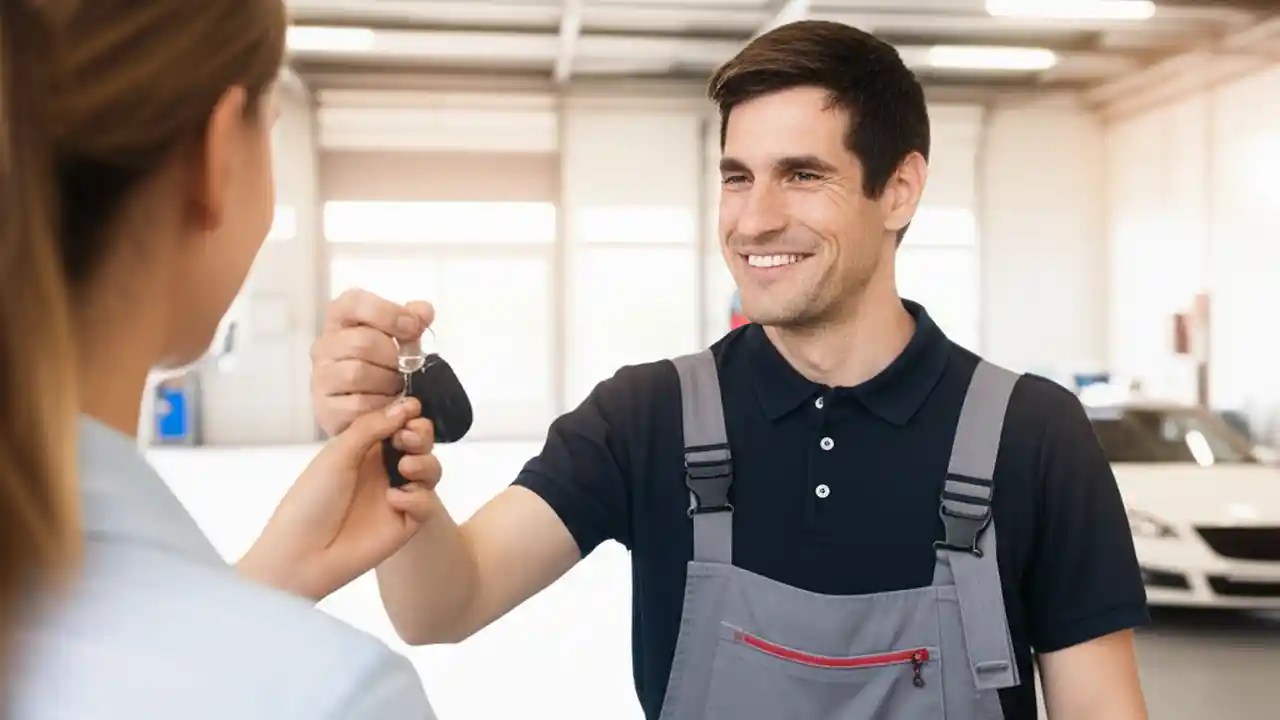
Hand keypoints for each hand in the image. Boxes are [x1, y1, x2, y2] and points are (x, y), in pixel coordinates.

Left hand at [238, 397, 442, 600]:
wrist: (301, 554)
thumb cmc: (309, 502)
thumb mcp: (337, 454)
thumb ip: (372, 427)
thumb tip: (407, 404)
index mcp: (364, 450)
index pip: (398, 424)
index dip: (409, 416)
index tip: (412, 410)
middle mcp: (383, 471)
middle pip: (420, 444)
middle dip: (422, 435)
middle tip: (408, 438)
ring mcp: (396, 497)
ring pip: (431, 471)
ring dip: (425, 463)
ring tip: (406, 467)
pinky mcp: (405, 524)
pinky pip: (427, 504)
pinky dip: (417, 498)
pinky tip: (393, 500)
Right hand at [311, 288, 434, 435]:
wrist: (364, 406)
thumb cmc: (381, 363)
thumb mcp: (399, 337)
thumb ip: (413, 320)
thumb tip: (423, 312)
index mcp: (341, 318)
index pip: (355, 303)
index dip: (388, 314)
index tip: (413, 328)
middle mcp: (325, 344)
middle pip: (362, 342)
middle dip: (394, 357)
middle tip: (407, 367)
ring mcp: (321, 377)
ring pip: (356, 373)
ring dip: (388, 382)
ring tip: (398, 385)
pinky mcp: (325, 408)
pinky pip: (357, 404)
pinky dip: (382, 404)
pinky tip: (390, 402)